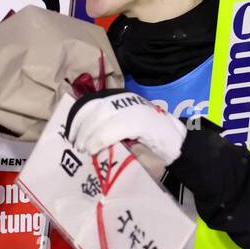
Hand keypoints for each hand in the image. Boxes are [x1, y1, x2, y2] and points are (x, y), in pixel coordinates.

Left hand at [67, 90, 185, 164]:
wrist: (179, 144)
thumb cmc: (151, 142)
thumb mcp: (126, 132)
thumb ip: (109, 129)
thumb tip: (84, 138)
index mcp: (122, 99)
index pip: (93, 103)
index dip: (78, 117)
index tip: (70, 132)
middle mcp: (128, 100)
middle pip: (95, 109)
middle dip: (82, 127)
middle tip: (76, 144)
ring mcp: (135, 109)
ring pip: (102, 117)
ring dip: (89, 134)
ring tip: (84, 149)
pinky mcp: (142, 122)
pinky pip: (114, 128)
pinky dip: (100, 139)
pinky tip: (94, 149)